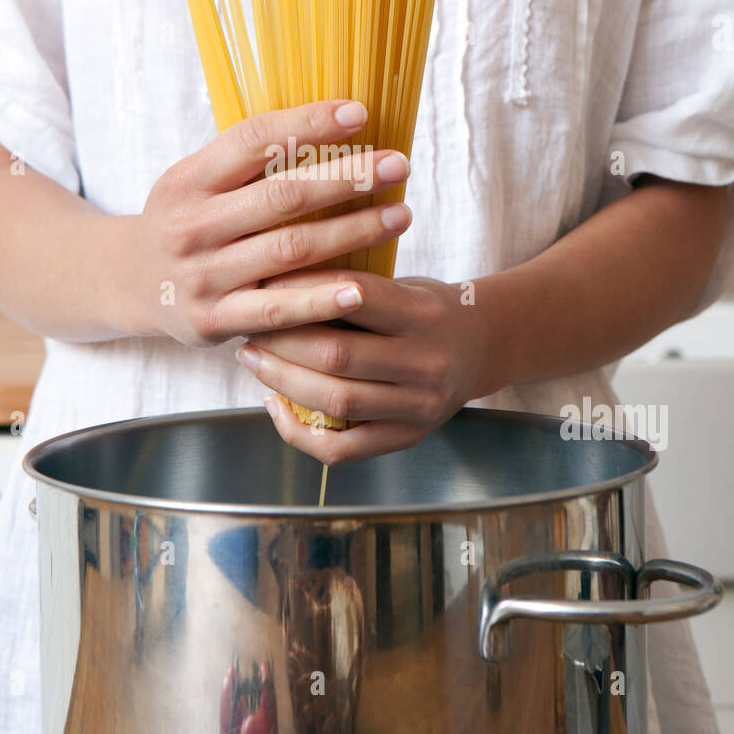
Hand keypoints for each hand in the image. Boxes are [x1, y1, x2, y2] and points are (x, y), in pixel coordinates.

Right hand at [121, 100, 411, 345]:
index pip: (254, 140)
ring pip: (289, 250)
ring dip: (351, 232)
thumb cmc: (184, 222)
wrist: (127, 285)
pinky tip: (361, 288)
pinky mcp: (213, 321)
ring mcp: (203, 276)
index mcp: (188, 181)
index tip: (360, 112)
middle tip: (398, 164)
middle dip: (347, 178)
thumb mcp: (195, 182)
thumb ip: (246, 160)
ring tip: (399, 215)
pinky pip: (277, 309)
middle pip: (282, 196)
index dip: (308, 124)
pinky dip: (320, 299)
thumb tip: (330, 120)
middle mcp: (192, 226)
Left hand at [236, 272, 498, 462]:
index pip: (353, 297)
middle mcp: (426, 361)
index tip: (264, 285)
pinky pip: (344, 449)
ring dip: (282, 381)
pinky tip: (276, 407)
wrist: (484, 346)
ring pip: (336, 401)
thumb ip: (354, 290)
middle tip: (249, 326)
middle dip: (281, 341)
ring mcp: (420, 405)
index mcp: (423, 313)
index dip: (301, 291)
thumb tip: (274, 285)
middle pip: (336, 355)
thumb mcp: (404, 285)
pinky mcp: (410, 436)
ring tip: (253, 359)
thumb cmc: (427, 309)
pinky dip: (300, 433)